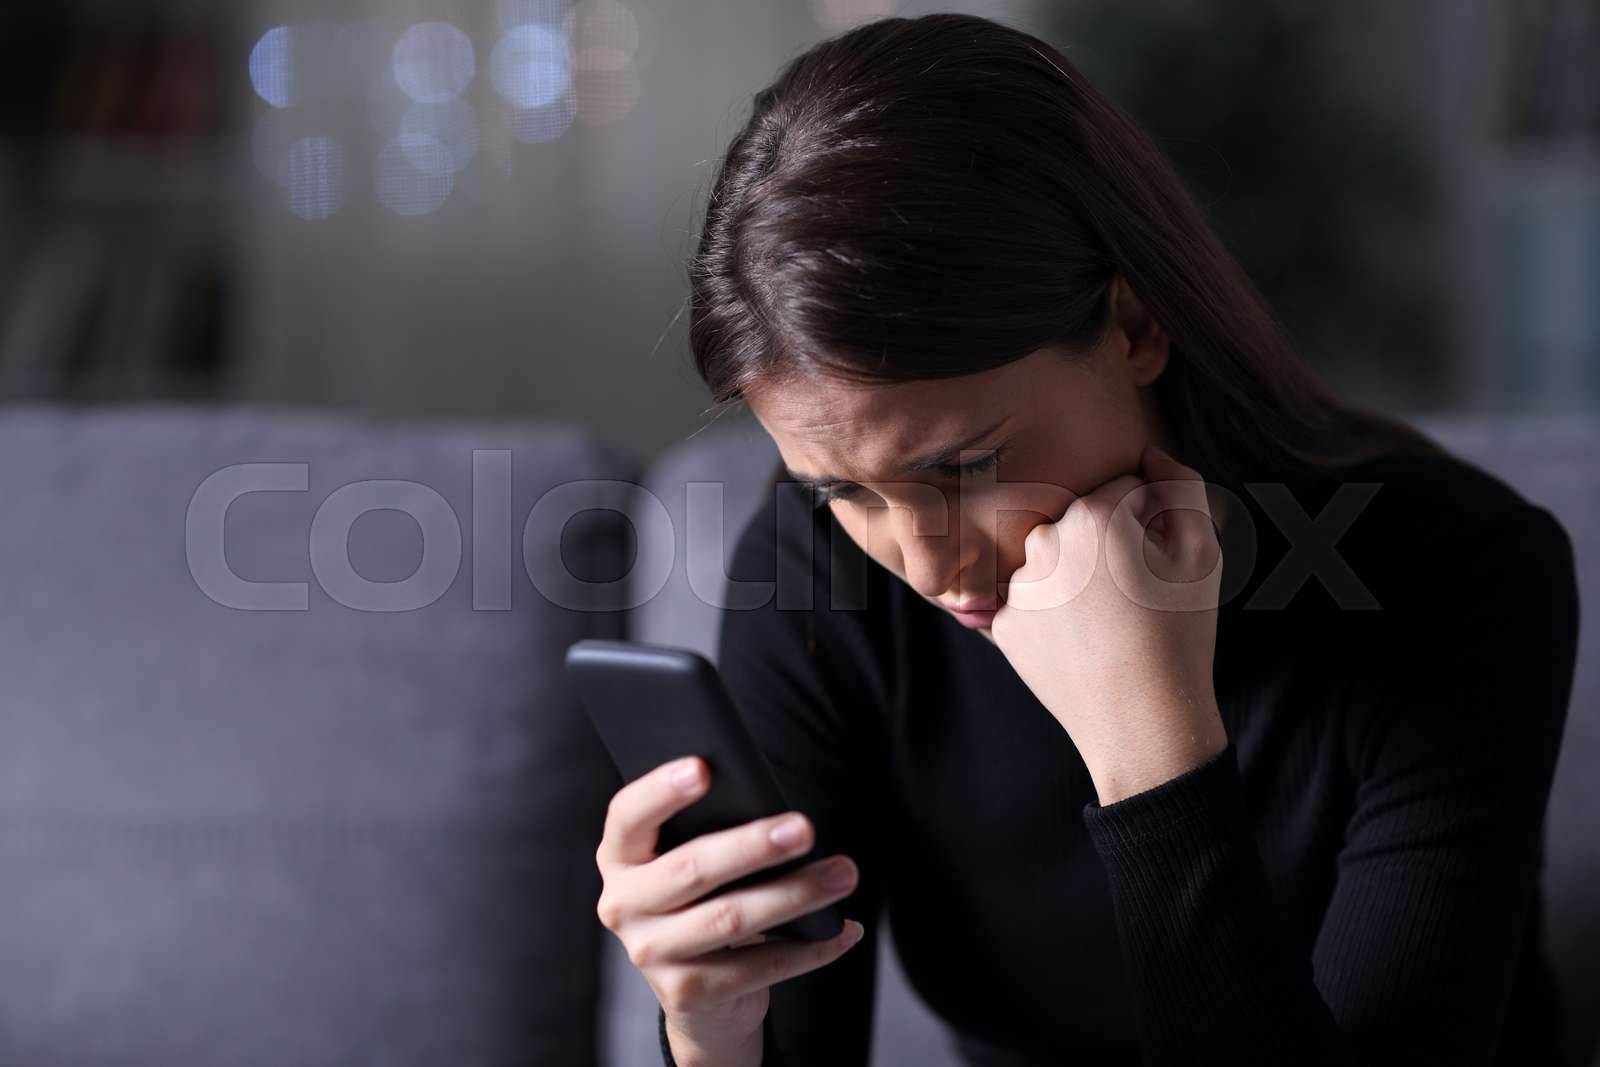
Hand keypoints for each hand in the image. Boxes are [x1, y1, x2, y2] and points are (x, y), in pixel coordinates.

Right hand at [594, 756, 864, 1062]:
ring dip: (795, 894)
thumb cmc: (704, 897)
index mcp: (620, 856)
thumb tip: (776, 812)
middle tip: (805, 828)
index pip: (629, 816)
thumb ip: (710, 832)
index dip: (661, 790)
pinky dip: (808, 949)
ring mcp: (650, 954)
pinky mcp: (686, 993)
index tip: (703, 768)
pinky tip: (843, 930)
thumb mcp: (692, 860)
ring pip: (730, 918)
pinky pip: (757, 967)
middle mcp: (622, 905)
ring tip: (843, 873)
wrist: (698, 994)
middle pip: (691, 869)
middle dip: (752, 847)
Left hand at [989, 442, 1227, 803]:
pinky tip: (1083, 642)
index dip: (1151, 524)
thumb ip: (1181, 486)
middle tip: (1136, 595)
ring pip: (1054, 561)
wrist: (1142, 722)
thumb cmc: (1180, 633)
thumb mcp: (1203, 552)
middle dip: (1108, 546)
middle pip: (1082, 522)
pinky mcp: (1003, 625)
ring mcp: (1018, 585)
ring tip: (1110, 622)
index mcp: (1093, 515)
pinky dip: (1054, 614)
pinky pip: (1033, 601)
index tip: (1160, 562)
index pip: (1124, 491)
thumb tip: (1149, 452)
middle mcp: (1043, 542)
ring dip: (1077, 577)